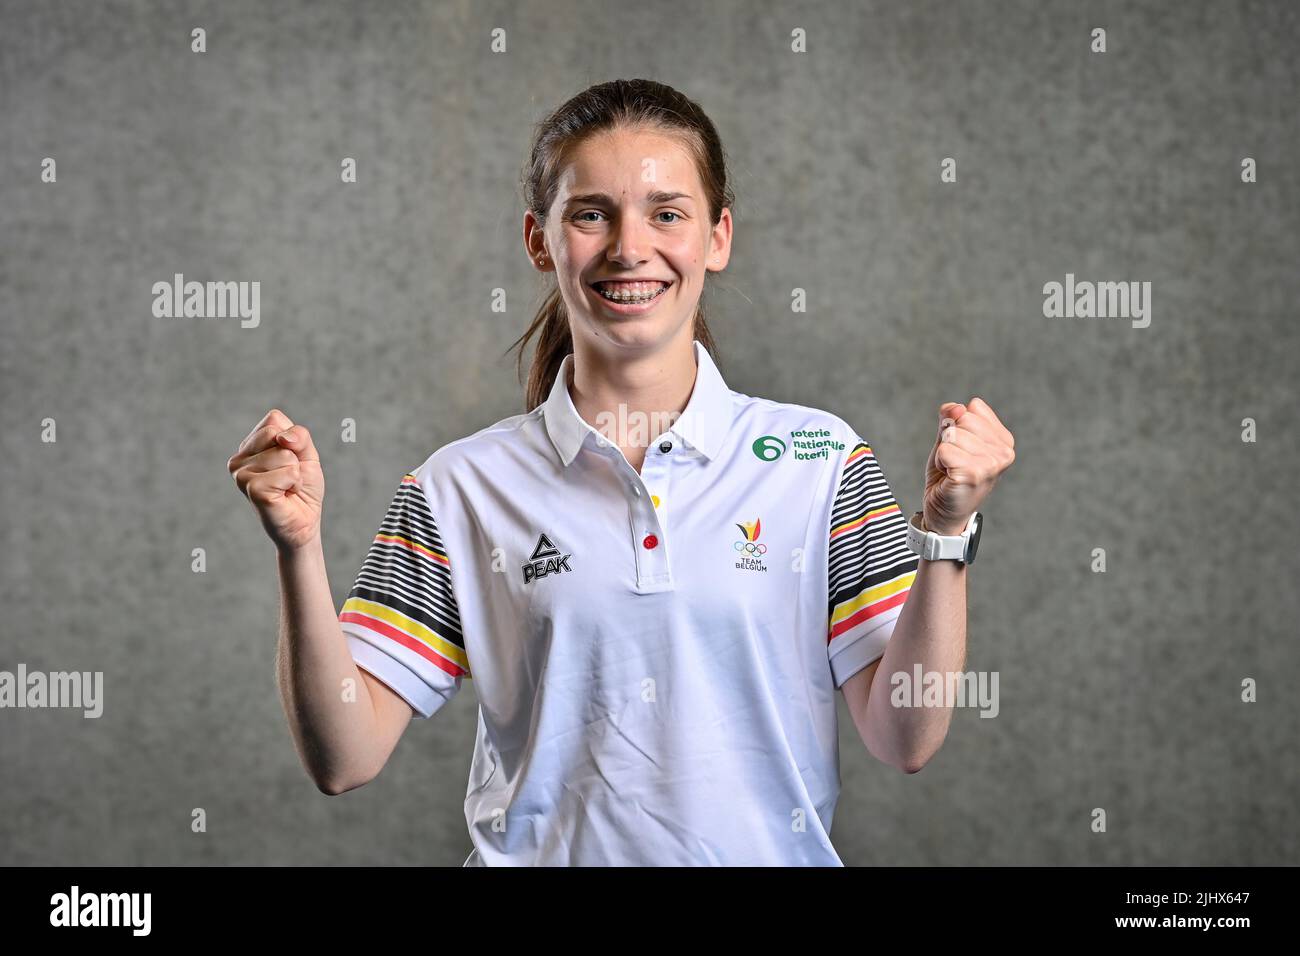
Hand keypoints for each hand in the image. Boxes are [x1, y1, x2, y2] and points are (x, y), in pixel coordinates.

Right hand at [227, 408, 324, 552]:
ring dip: (295, 473)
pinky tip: (284, 495)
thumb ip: (300, 437)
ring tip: (286, 487)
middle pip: (276, 433)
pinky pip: (286, 473)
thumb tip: (283, 438)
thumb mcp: (307, 455)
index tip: (291, 461)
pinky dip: (294, 483)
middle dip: (294, 456)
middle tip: (289, 477)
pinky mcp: (252, 489)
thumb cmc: (302, 488)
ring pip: (284, 454)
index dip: (293, 439)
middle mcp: (239, 458)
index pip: (274, 419)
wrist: (303, 522)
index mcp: (249, 445)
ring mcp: (241, 474)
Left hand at [921, 397, 1014, 534]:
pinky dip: (940, 462)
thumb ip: (951, 419)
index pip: (973, 408)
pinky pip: (945, 450)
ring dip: (944, 453)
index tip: (961, 449)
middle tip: (954, 462)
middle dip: (950, 439)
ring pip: (953, 434)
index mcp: (1003, 440)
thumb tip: (955, 407)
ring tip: (953, 470)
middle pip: (963, 418)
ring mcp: (991, 464)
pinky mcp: (974, 474)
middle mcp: (1003, 451)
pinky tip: (949, 477)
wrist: (943, 513)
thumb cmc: (949, 476)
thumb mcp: (949, 441)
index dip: (957, 426)